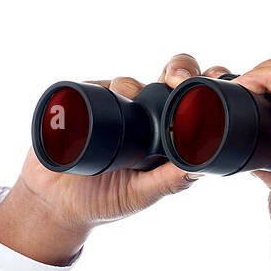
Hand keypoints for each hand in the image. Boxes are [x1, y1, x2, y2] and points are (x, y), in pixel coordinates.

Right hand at [0, 54, 230, 264]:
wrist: (56, 201)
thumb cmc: (106, 200)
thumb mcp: (141, 195)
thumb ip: (168, 182)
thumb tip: (199, 168)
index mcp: (169, 135)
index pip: (195, 104)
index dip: (207, 87)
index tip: (214, 83)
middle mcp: (147, 115)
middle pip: (170, 77)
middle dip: (178, 70)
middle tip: (176, 80)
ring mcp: (116, 105)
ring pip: (131, 80)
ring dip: (132, 84)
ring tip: (128, 96)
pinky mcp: (85, 102)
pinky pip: (94, 85)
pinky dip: (99, 86)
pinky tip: (102, 94)